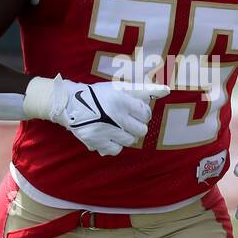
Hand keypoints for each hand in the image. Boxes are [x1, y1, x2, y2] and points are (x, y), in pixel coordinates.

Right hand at [30, 75, 169, 155]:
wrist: (70, 104)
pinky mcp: (96, 141)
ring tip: (116, 127)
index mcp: (120, 99)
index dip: (143, 113)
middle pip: (141, 130)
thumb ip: (144, 89)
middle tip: (125, 120)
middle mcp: (114, 115)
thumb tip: (167, 90)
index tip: (134, 111)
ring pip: (130, 141)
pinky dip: (114, 145)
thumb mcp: (119, 88)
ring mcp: (105, 130)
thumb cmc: (99, 95)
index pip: (146, 113)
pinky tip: (108, 135)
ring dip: (125, 135)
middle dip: (136, 125)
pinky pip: (116, 150)